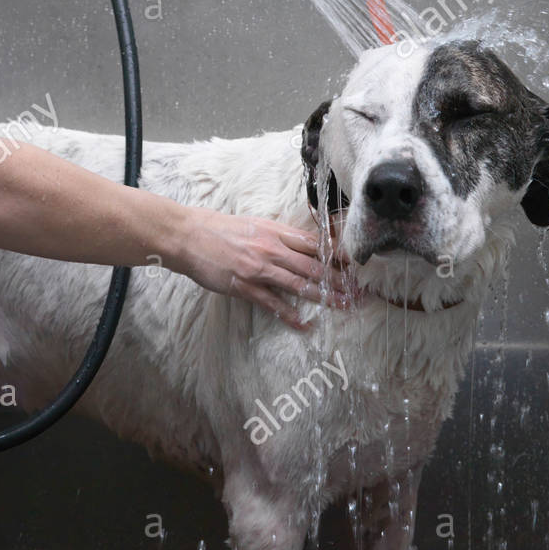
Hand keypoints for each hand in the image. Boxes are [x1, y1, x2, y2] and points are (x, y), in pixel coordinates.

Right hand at [169, 206, 359, 330]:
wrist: (188, 235)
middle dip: (340, 280)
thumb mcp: (254, 224)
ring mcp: (258, 268)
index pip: (315, 242)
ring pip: (299, 283)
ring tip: (344, 307)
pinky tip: (304, 324)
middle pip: (314, 265)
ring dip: (324, 297)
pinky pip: (272, 302)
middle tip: (360, 292)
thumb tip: (300, 245)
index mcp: (275, 231)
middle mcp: (272, 248)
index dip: (338, 254)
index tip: (356, 265)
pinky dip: (289, 314)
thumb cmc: (219, 229)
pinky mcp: (244, 285)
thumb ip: (277, 236)